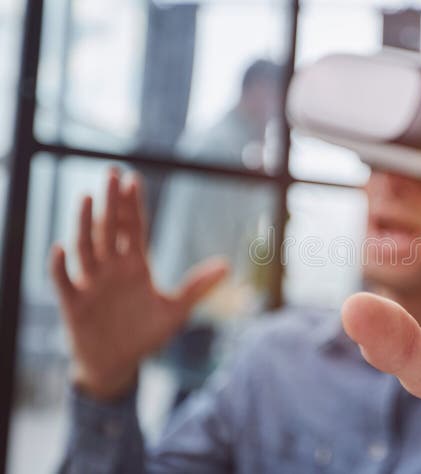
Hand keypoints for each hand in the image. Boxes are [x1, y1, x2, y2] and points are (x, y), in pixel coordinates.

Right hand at [50, 169, 228, 400]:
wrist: (116, 365)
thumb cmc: (144, 335)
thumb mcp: (175, 311)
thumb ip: (197, 288)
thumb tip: (226, 266)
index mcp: (135, 266)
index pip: (133, 228)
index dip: (133, 204)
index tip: (133, 178)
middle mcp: (111, 269)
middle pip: (109, 228)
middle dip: (110, 201)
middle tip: (110, 172)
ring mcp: (91, 284)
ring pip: (86, 247)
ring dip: (85, 223)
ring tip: (86, 197)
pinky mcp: (74, 304)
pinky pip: (64, 281)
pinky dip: (62, 265)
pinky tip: (62, 246)